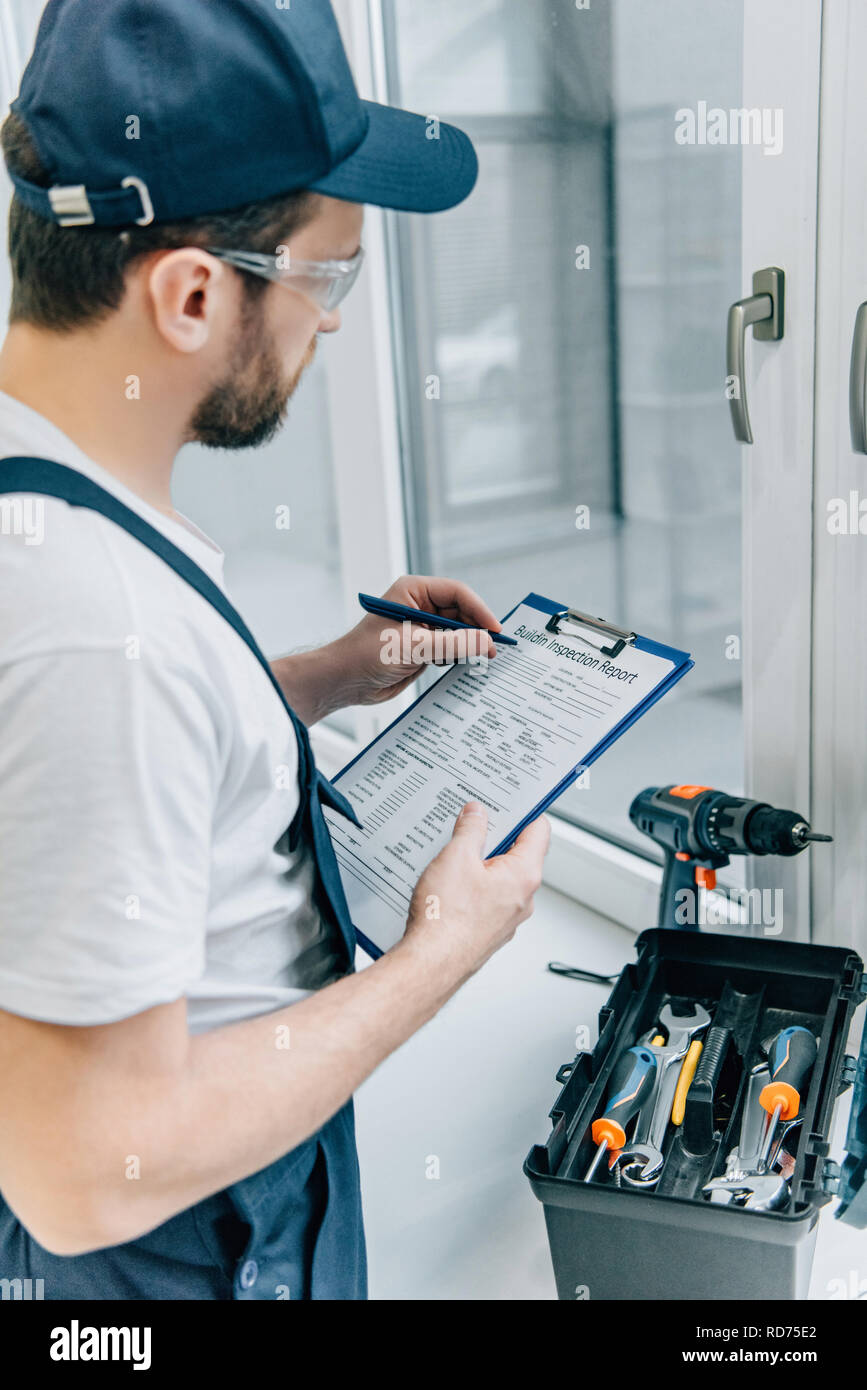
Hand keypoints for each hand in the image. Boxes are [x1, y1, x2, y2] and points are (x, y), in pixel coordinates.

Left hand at [334, 575, 501, 705]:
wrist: (344, 681)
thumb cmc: (368, 655)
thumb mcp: (415, 647)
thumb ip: (454, 643)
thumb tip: (487, 643)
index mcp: (413, 591)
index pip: (457, 593)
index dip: (479, 610)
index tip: (495, 631)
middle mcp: (419, 605)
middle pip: (461, 612)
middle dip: (476, 631)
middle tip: (492, 651)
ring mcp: (422, 628)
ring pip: (458, 632)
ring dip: (468, 646)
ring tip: (479, 661)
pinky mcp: (422, 648)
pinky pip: (450, 649)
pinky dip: (458, 658)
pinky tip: (461, 667)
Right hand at [400, 802, 551, 983]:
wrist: (429, 965)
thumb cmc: (445, 920)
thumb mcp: (455, 857)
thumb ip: (470, 829)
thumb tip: (477, 814)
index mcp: (523, 875)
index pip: (538, 831)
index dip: (525, 810)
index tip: (510, 800)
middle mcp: (522, 899)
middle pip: (517, 854)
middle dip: (494, 837)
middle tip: (470, 826)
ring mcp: (506, 918)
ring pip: (499, 879)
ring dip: (479, 865)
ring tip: (452, 858)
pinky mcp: (487, 930)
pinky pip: (485, 899)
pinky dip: (470, 888)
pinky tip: (447, 886)